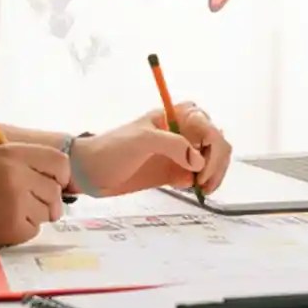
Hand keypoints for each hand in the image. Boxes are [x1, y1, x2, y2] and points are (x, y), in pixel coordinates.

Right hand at [0, 144, 70, 250]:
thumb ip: (26, 163)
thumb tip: (64, 179)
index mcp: (11, 153)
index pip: (60, 162)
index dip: (60, 176)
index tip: (53, 184)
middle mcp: (16, 174)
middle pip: (56, 190)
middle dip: (45, 201)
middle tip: (20, 203)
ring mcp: (15, 201)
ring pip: (47, 212)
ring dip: (32, 216)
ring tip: (2, 212)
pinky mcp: (12, 227)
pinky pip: (35, 230)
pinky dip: (21, 231)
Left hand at [72, 102, 232, 195]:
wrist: (90, 171)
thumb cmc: (112, 148)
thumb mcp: (142, 140)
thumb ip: (173, 145)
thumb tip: (199, 162)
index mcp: (177, 116)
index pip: (209, 128)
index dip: (212, 149)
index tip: (201, 171)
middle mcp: (183, 132)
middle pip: (217, 144)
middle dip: (216, 164)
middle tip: (203, 185)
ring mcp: (180, 152)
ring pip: (212, 161)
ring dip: (214, 175)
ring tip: (202, 191)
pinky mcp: (175, 171)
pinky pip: (199, 175)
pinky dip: (202, 183)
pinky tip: (191, 190)